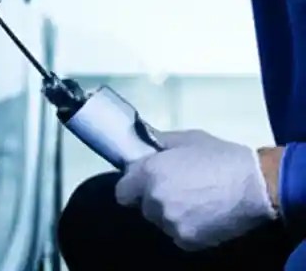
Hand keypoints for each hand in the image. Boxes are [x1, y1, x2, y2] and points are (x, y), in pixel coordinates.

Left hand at [115, 129, 276, 250]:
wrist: (256, 185)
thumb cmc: (221, 157)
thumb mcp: (187, 139)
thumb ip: (158, 143)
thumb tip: (143, 143)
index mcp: (149, 173)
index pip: (122, 191)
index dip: (133, 187)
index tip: (145, 183)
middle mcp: (154, 199)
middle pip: (143, 206)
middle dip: (155, 199)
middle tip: (178, 189)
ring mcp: (170, 222)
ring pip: (161, 221)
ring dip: (171, 214)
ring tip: (195, 202)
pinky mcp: (187, 239)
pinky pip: (178, 234)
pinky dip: (188, 228)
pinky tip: (204, 215)